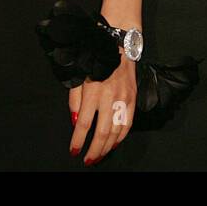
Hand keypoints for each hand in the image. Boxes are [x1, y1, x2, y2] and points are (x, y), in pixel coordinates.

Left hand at [68, 51, 137, 165]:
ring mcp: (123, 99)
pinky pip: (128, 123)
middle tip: (87, 160)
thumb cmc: (94, 60)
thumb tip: (76, 123)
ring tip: (99, 156)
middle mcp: (110, 97)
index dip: (78, 140)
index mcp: (93, 92)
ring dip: (107, 147)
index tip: (73, 151)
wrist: (117, 44)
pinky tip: (113, 144)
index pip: (85, 124)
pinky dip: (121, 137)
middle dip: (94, 150)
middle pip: (102, 132)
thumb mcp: (78, 76)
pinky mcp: (133, 98)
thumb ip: (75, 101)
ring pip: (117, 131)